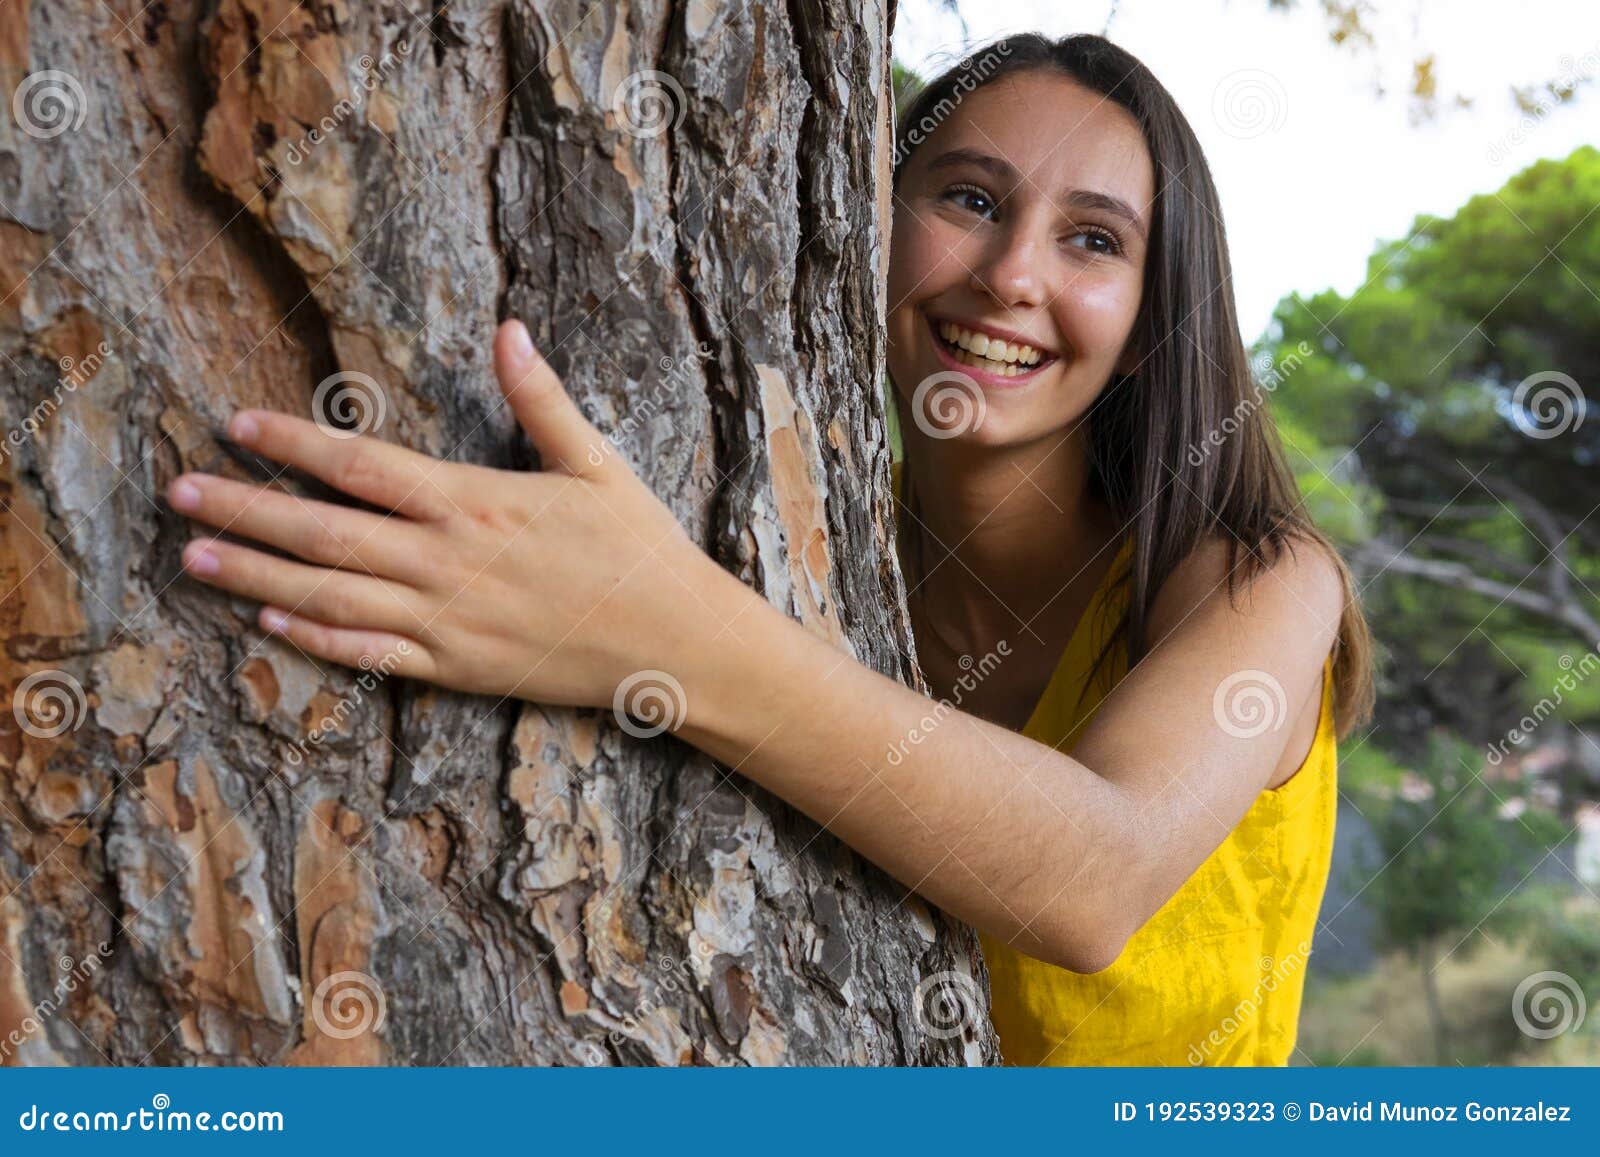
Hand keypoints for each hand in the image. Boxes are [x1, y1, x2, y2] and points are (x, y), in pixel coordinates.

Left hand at [165, 320, 720, 710]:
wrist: (673, 641)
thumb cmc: (639, 547)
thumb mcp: (597, 462)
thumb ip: (540, 399)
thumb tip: (509, 329)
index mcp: (475, 502)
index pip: (361, 466)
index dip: (292, 443)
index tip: (235, 424)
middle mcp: (446, 561)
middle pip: (323, 532)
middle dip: (244, 510)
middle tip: (179, 494)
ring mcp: (445, 621)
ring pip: (330, 596)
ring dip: (256, 576)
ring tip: (193, 559)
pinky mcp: (455, 669)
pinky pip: (369, 656)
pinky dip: (314, 639)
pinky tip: (268, 622)